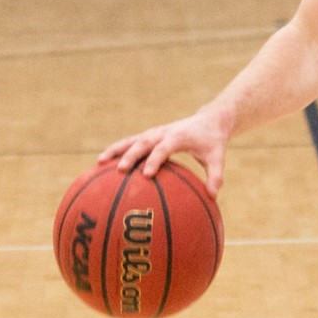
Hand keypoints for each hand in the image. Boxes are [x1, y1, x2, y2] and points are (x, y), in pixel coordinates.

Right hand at [98, 109, 232, 195]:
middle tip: (119, 170)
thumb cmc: (212, 141)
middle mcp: (163, 132)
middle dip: (131, 155)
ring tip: (99, 162)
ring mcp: (154, 133)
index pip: (164, 148)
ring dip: (116, 149)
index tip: (147, 175)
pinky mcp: (149, 135)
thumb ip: (216, 175)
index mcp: (178, 137)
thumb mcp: (217, 157)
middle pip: (143, 142)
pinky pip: (130, 142)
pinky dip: (117, 150)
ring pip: (131, 140)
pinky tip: (103, 162)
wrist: (208, 120)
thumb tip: (213, 197)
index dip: (155, 160)